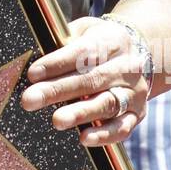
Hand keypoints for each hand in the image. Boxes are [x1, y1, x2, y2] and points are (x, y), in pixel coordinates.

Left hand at [20, 15, 149, 146]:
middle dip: (57, 90)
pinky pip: (122, 127)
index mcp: (112, 41)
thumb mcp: (85, 31)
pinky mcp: (138, 112)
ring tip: (56, 120)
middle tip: (30, 100)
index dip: (57, 63)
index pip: (83, 52)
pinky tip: (83, 138)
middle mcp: (127, 66)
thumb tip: (33, 56)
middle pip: (91, 79)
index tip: (32, 74)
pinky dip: (103, 134)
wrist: (141, 52)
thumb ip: (64, 41)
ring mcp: (134, 91)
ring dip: (80, 113)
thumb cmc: (99, 43)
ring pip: (107, 103)